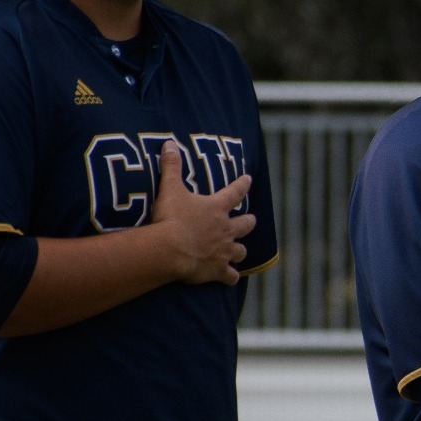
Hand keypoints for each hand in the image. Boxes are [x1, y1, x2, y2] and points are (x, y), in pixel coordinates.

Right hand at [149, 142, 255, 284]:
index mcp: (216, 208)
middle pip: (245, 224)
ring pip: (241, 251)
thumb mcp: (170, 188)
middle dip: (249, 222)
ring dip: (240, 250)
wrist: (170, 249)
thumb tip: (169, 142)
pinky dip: (230, 277)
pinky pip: (230, 276)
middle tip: (251, 220)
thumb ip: (171, 166)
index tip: (249, 180)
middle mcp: (225, 229)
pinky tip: (230, 278)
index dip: (242, 185)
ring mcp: (224, 251)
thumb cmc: (170, 218)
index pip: (234, 193)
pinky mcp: (217, 270)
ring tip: (239, 251)